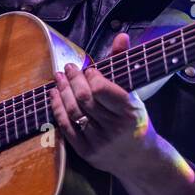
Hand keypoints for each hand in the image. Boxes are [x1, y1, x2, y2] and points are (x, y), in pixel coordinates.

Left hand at [47, 32, 161, 177]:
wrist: (140, 159)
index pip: (101, 89)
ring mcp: (99, 142)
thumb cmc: (135, 120)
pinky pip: (66, 127)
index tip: (87, 68)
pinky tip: (55, 95)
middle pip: (84, 99)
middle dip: (72, 80)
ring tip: (59, 78)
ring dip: (62, 91)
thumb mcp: (134, 94)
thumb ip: (124, 64)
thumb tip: (121, 35)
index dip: (90, 76)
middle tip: (68, 68)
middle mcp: (114, 128)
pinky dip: (58, 108)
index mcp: (128, 112)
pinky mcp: (87, 152)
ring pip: (73, 112)